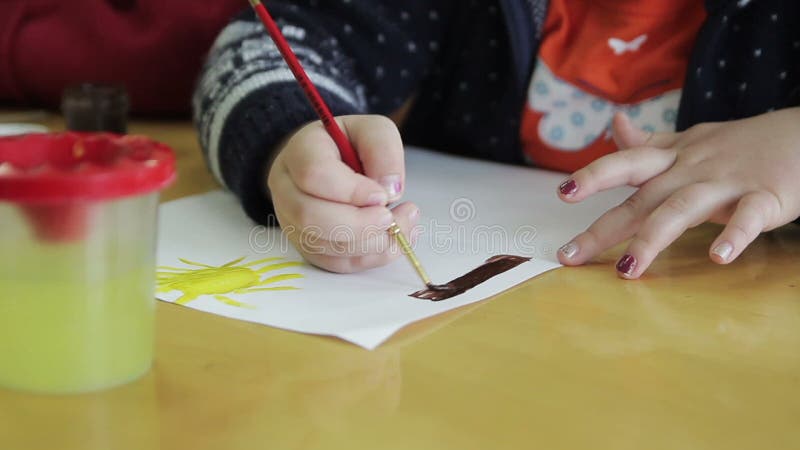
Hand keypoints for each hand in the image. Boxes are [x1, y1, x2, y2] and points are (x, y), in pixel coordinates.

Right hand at [268, 115, 417, 272]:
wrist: (332, 162)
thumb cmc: (351, 145)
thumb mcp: (373, 131)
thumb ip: (383, 150)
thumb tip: (389, 190)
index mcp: (300, 151)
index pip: (314, 174)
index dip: (352, 191)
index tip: (383, 195)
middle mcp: (286, 187)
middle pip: (309, 216)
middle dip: (358, 224)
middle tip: (390, 218)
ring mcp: (291, 220)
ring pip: (321, 244)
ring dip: (368, 243)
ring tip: (401, 226)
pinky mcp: (307, 245)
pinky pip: (333, 263)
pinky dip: (368, 259)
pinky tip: (392, 243)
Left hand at [557, 108, 799, 278]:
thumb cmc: (740, 145)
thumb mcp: (690, 140)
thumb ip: (649, 142)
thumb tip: (613, 126)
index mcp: (673, 157)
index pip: (625, 164)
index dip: (593, 176)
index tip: (561, 194)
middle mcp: (692, 169)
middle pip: (642, 199)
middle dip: (604, 228)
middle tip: (570, 255)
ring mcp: (727, 183)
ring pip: (683, 209)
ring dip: (653, 239)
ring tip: (628, 270)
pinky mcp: (766, 197)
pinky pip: (748, 217)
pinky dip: (734, 235)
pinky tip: (718, 257)